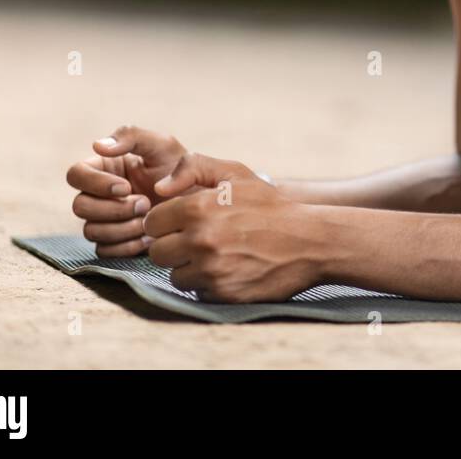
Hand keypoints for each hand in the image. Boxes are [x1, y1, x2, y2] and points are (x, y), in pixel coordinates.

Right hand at [66, 125, 192, 257]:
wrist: (200, 203)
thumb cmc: (180, 169)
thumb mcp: (162, 145)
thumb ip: (131, 136)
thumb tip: (97, 145)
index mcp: (104, 168)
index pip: (76, 174)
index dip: (95, 183)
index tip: (126, 186)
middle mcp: (98, 195)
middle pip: (80, 206)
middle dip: (113, 208)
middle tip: (145, 204)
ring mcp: (104, 221)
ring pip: (90, 231)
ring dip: (121, 228)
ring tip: (150, 220)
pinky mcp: (114, 243)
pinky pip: (104, 251)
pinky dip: (126, 246)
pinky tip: (149, 237)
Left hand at [144, 154, 320, 302]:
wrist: (309, 241)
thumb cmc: (269, 205)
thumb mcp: (236, 174)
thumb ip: (193, 167)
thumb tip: (159, 187)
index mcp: (198, 208)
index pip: (152, 223)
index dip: (166, 222)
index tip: (183, 222)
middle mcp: (200, 240)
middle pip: (157, 252)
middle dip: (173, 246)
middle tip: (198, 240)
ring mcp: (211, 270)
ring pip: (175, 275)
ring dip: (190, 267)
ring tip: (216, 255)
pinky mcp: (223, 294)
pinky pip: (197, 292)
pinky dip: (208, 284)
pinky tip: (229, 269)